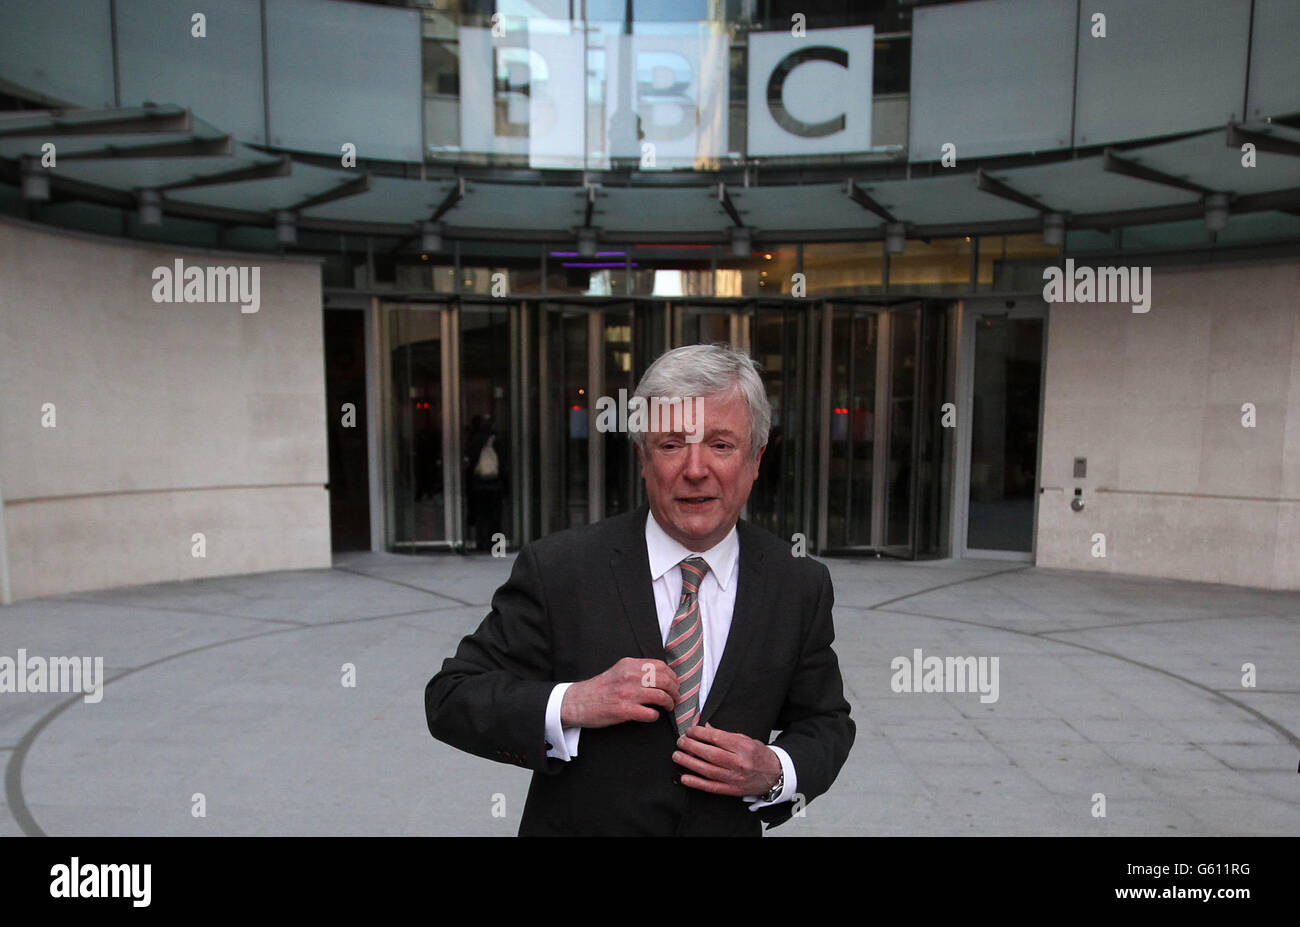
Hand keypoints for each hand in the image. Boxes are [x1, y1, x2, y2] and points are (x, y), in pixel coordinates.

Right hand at [560, 658, 678, 727]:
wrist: (577, 702)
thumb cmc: (599, 689)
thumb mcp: (618, 671)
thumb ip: (637, 670)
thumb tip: (661, 675)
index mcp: (629, 664)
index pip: (661, 666)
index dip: (672, 676)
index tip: (674, 683)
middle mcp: (629, 676)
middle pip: (664, 680)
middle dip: (675, 690)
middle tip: (676, 697)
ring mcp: (626, 693)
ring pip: (661, 696)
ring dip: (669, 703)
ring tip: (669, 707)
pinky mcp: (623, 710)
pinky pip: (650, 713)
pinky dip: (655, 716)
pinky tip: (652, 716)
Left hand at [673, 723, 782, 796]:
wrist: (774, 775)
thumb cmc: (759, 755)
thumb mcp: (746, 739)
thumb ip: (725, 735)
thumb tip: (706, 728)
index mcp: (743, 746)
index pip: (717, 737)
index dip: (700, 733)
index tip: (690, 730)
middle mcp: (739, 762)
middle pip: (710, 753)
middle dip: (691, 746)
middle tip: (680, 741)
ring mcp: (734, 778)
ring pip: (707, 770)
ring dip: (689, 762)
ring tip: (677, 756)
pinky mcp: (731, 790)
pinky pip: (711, 787)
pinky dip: (696, 783)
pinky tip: (684, 777)